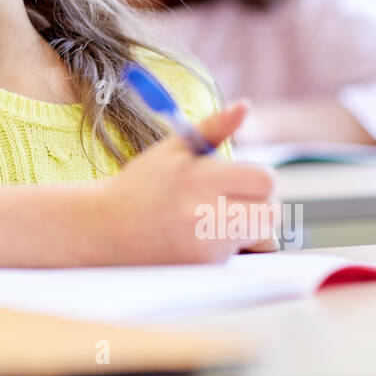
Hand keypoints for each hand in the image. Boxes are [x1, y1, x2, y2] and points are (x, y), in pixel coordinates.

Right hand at [98, 100, 279, 263]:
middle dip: (260, 206)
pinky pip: (240, 258)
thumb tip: (245, 105)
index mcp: (201, 179)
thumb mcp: (173, 149)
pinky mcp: (203, 270)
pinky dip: (230, 249)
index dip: (258, 179)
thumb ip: (214, 127)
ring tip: (218, 221)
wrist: (104, 228)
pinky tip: (201, 240)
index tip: (239, 180)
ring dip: (250, 230)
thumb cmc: (142, 184)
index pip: (265, 181)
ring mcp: (205, 247)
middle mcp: (205, 215)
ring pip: (262, 240)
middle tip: (234, 201)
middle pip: (271, 213)